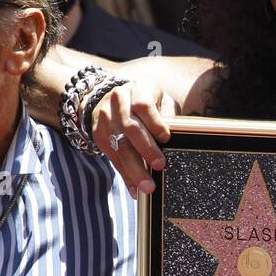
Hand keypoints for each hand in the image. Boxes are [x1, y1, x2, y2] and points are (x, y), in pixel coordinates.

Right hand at [86, 77, 178, 193]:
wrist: (111, 98)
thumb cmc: (147, 102)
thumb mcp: (161, 101)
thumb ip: (168, 115)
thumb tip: (177, 137)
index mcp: (139, 88)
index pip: (143, 105)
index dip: (155, 122)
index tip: (166, 139)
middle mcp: (119, 100)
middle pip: (130, 127)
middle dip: (146, 149)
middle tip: (160, 166)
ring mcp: (105, 117)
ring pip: (119, 145)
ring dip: (133, 168)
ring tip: (146, 187)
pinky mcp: (98, 134)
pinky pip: (112, 156)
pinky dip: (124, 173)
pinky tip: (134, 188)